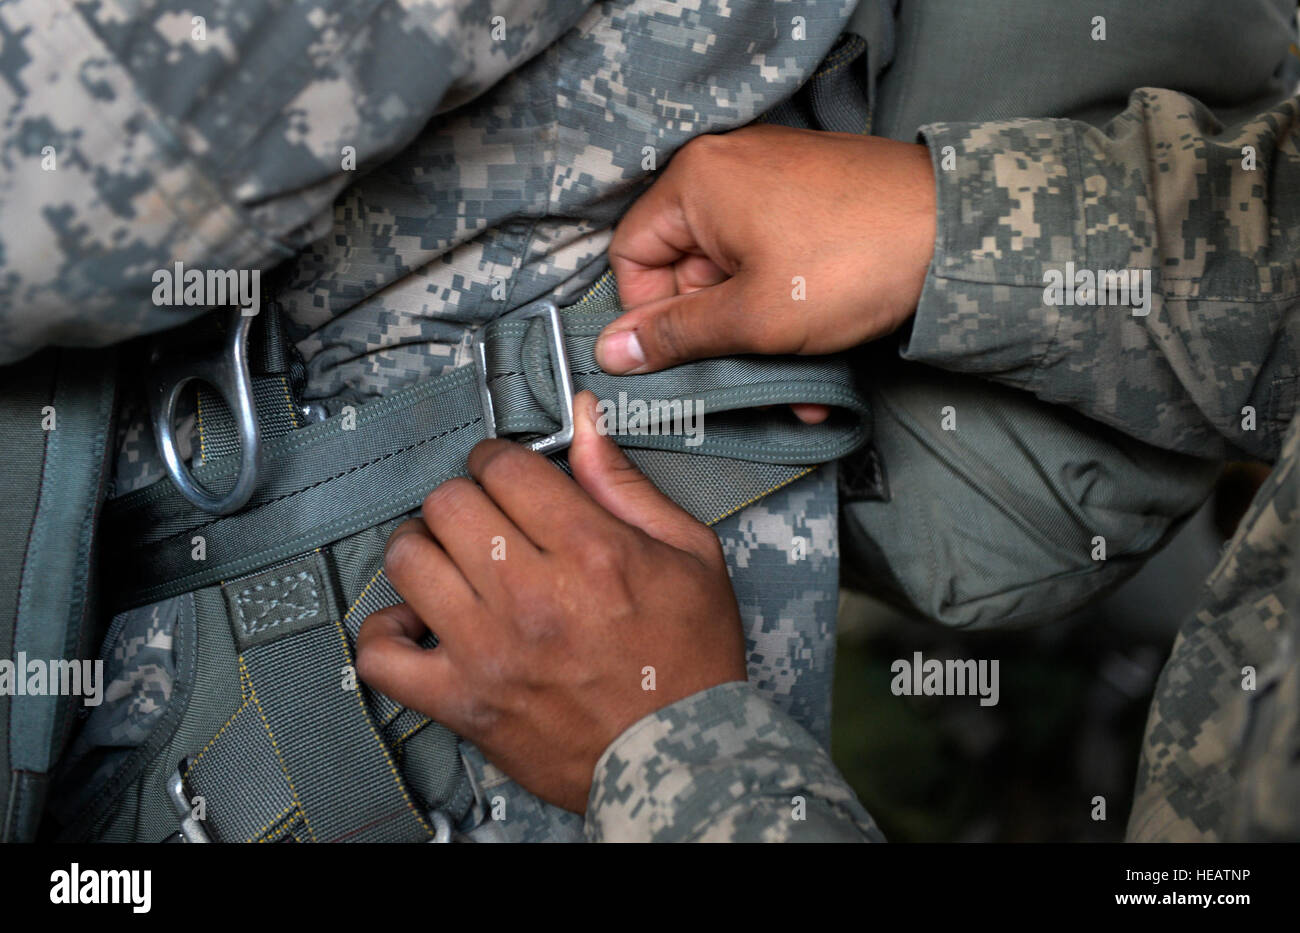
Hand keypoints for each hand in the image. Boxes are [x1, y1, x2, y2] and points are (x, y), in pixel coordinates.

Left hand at [355, 391, 746, 813]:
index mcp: (590, 551)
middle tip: (484, 518)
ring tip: (449, 561)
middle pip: (449, 503)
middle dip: (465, 499)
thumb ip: (624, 484)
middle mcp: (532, 595)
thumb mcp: (688, 554)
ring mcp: (489, 650)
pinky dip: (386, 634)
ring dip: (423, 549)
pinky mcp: (463, 701)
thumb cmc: (690, 661)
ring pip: (408, 560)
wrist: (683, 759)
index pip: (503, 467)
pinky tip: (417, 623)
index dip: (501, 460)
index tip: (507, 474)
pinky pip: (383, 656)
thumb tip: (583, 420)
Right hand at [597, 123, 935, 374]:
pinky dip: (786, 305)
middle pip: (684, 267)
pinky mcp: (811, 196)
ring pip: (734, 273)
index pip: (631, 256)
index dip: (648, 316)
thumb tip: (611, 351)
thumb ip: (676, 335)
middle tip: (745, 376)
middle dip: (715, 334)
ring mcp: (773, 179)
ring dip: (756, 335)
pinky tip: (817, 349)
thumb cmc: (854, 262)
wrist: (962, 230)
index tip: (679, 357)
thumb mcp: (752, 316)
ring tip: (796, 381)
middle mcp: (728, 167)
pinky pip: (774, 258)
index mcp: (696, 182)